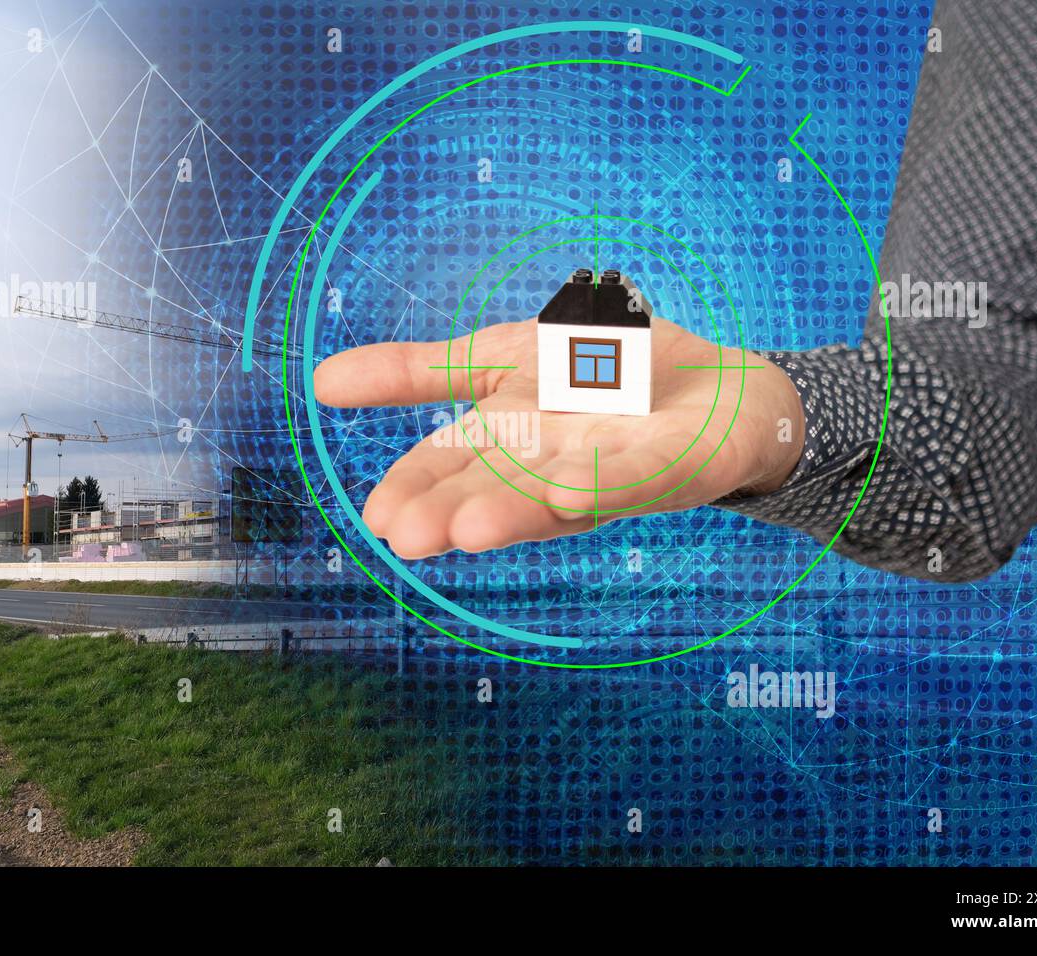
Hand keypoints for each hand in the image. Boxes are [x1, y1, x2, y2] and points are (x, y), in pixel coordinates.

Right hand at [314, 317, 804, 558]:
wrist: (716, 387)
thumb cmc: (603, 377)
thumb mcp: (500, 357)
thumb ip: (419, 371)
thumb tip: (319, 382)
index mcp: (507, 441)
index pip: (448, 465)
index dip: (416, 489)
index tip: (380, 516)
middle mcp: (550, 466)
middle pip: (496, 489)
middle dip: (455, 511)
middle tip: (410, 536)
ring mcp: (610, 471)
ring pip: (557, 493)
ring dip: (515, 510)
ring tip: (469, 530)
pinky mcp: (673, 469)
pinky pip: (636, 476)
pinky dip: (604, 482)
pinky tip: (570, 489)